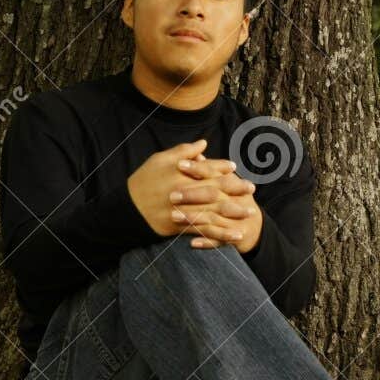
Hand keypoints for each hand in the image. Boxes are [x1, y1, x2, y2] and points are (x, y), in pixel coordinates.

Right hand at [126, 140, 241, 236]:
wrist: (126, 209)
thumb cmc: (144, 180)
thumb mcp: (160, 159)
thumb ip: (183, 151)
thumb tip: (203, 143)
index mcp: (180, 174)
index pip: (206, 168)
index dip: (220, 167)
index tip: (234, 166)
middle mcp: (185, 192)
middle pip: (215, 190)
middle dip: (235, 189)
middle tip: (252, 189)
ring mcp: (184, 211)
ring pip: (214, 212)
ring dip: (234, 213)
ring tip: (251, 213)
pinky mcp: (181, 227)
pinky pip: (205, 231)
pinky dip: (222, 234)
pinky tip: (236, 235)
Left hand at [171, 151, 263, 252]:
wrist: (252, 224)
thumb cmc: (232, 197)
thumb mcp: (225, 180)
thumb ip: (209, 169)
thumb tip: (196, 153)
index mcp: (232, 182)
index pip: (214, 172)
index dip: (198, 168)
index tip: (179, 164)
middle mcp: (236, 199)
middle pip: (213, 195)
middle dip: (192, 194)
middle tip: (171, 195)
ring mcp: (236, 219)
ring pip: (213, 218)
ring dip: (194, 218)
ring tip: (174, 216)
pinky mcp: (234, 237)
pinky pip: (220, 240)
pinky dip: (207, 241)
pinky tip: (192, 242)